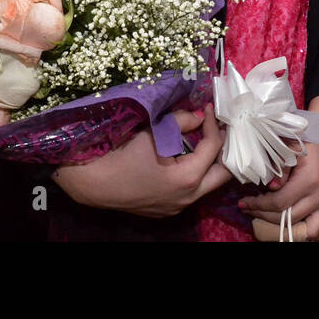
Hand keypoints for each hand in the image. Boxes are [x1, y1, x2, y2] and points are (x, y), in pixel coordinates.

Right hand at [51, 106, 232, 216]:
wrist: (93, 183)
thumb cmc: (122, 155)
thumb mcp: (154, 132)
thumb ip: (182, 121)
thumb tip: (200, 116)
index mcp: (187, 178)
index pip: (212, 147)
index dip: (213, 125)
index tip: (209, 109)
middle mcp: (188, 197)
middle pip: (222, 175)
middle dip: (224, 151)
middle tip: (221, 130)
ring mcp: (177, 207)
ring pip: (206, 185)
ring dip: (209, 163)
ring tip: (207, 141)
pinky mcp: (166, 209)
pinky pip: (190, 191)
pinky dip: (195, 174)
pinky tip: (187, 159)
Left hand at [237, 142, 318, 241]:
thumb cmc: (305, 143)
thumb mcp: (288, 150)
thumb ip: (279, 169)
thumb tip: (270, 188)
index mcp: (310, 181)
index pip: (279, 203)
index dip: (258, 205)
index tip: (244, 204)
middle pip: (289, 219)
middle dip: (265, 216)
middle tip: (251, 210)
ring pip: (310, 231)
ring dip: (290, 231)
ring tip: (273, 221)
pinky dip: (314, 234)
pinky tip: (297, 227)